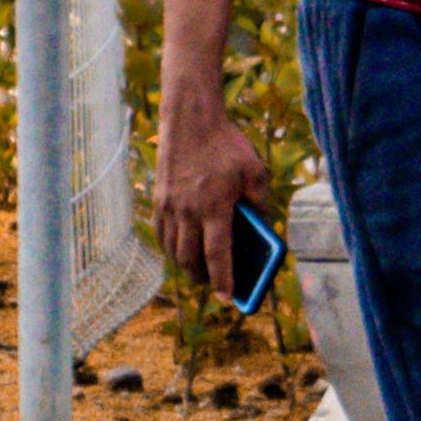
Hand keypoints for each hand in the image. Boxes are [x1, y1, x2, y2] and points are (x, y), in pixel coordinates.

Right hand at [155, 99, 277, 298]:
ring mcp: (169, 206)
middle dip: (202, 277)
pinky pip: (162, 233)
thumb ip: (260, 203)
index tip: (227, 298)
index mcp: (215, 207)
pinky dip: (171, 247)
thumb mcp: (256, 173)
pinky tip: (181, 249)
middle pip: (190, 259)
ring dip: (185, 265)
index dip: (223, 279)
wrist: (191, 122)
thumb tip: (262, 227)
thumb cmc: (228, 146)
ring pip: (173, 249)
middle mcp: (187, 211)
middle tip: (214, 285)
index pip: (217, 255)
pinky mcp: (158, 198)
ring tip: (199, 271)